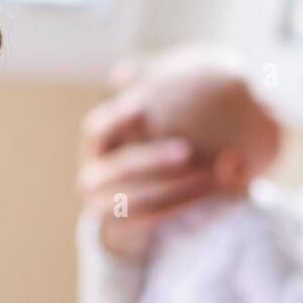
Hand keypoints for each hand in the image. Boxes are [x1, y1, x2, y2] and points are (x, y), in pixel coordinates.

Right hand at [75, 57, 214, 261]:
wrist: (131, 212)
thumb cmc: (145, 155)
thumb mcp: (143, 124)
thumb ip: (141, 94)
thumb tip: (119, 72)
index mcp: (95, 148)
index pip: (96, 130)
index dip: (116, 119)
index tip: (141, 106)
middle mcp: (91, 177)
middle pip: (116, 169)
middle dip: (150, 160)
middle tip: (187, 150)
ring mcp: (101, 208)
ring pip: (134, 198)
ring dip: (172, 187)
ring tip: (208, 176)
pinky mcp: (119, 230)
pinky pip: (150, 220)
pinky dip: (179, 206)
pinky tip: (210, 195)